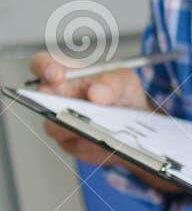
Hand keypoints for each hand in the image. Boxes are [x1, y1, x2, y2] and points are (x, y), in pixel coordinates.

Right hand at [28, 52, 148, 167]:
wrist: (132, 121)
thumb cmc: (120, 94)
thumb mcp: (124, 81)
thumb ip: (113, 83)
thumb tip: (98, 93)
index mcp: (65, 72)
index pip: (41, 64)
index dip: (44, 68)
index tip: (57, 76)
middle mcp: (56, 96)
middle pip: (43, 102)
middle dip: (61, 107)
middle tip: (80, 111)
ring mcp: (59, 120)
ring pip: (57, 128)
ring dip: (78, 129)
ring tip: (99, 129)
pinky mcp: (69, 142)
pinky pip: (75, 146)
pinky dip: (91, 144)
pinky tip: (104, 142)